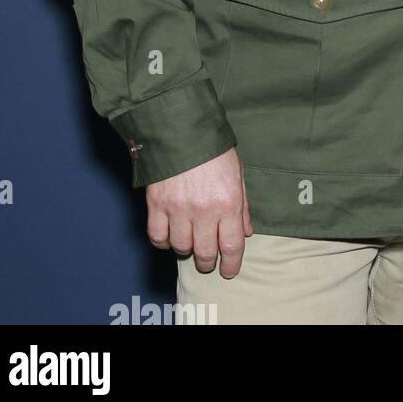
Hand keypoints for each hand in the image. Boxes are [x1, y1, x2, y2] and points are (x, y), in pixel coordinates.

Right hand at [146, 146, 251, 277]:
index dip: (231, 264)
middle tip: (209, 262)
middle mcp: (204, 210)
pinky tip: (170, 235)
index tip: (229, 272)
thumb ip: (243, 204)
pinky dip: (164, 241)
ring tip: (191, 241)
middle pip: (205, 253)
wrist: (181, 129)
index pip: (231, 246)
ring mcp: (178, 209)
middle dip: (208, 262)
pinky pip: (158, 237)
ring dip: (187, 249)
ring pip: (181, 247)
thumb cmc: (214, 149)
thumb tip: (246, 231)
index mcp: (228, 202)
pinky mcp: (156, 205)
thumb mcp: (238, 173)